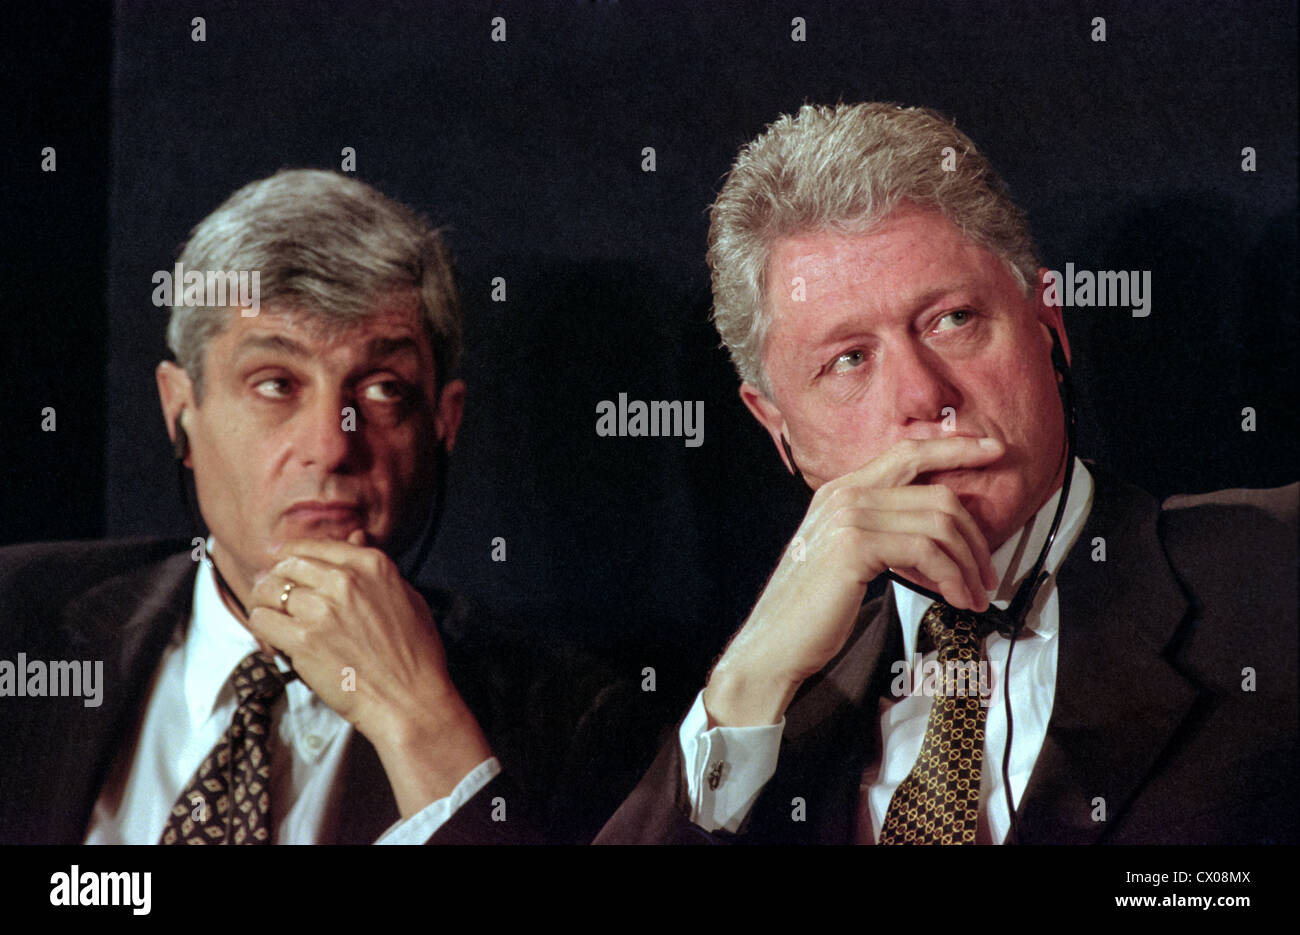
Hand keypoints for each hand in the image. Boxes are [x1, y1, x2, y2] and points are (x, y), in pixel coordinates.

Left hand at [246, 530, 491, 815]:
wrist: (410, 700)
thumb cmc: (415, 654)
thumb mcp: (407, 596)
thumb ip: (374, 566)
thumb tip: (355, 536)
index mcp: (371, 564)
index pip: (311, 546)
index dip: (293, 560)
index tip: (289, 574)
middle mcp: (344, 580)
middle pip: (286, 564)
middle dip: (276, 580)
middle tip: (277, 599)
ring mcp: (321, 609)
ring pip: (268, 590)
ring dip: (265, 604)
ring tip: (273, 619)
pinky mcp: (303, 640)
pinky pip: (261, 620)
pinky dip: (262, 628)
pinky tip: (274, 640)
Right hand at [703, 436, 1003, 727]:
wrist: (774, 645)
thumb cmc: (811, 610)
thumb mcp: (847, 557)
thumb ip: (881, 531)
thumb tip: (938, 534)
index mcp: (841, 491)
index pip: (908, 454)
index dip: (955, 448)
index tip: (992, 451)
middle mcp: (844, 495)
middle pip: (936, 493)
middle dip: (974, 536)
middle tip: (985, 573)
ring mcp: (848, 517)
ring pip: (938, 523)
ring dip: (967, 564)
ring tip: (973, 594)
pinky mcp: (854, 547)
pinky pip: (926, 550)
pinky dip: (951, 576)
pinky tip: (954, 597)